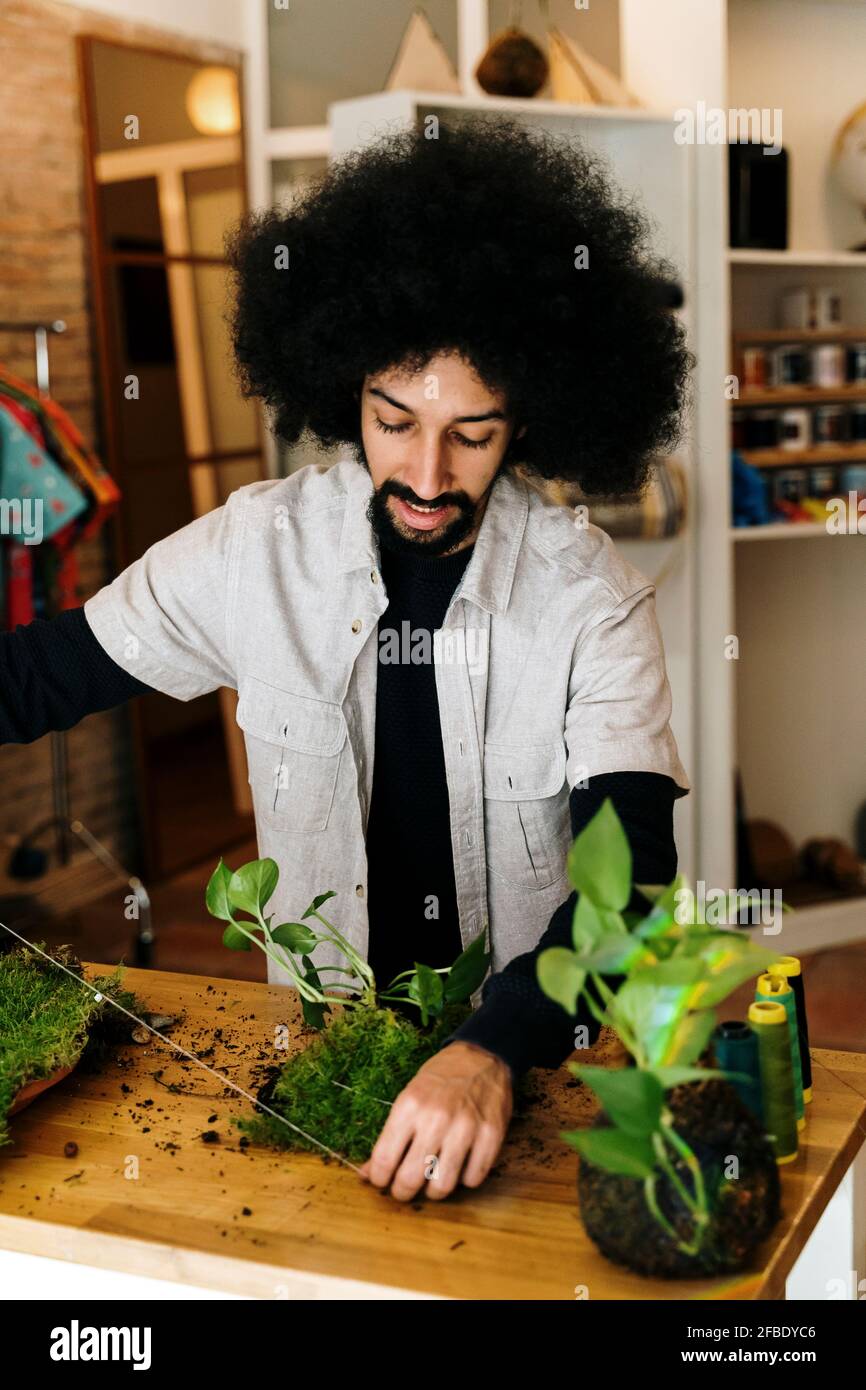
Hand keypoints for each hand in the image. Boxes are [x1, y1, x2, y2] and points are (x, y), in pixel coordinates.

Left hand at [357, 1041, 512, 1201]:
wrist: (482, 1056)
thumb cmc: (440, 1080)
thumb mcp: (408, 1097)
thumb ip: (388, 1137)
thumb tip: (366, 1173)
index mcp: (410, 1105)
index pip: (384, 1159)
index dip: (379, 1178)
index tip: (381, 1181)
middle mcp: (436, 1117)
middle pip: (410, 1178)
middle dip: (402, 1192)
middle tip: (404, 1189)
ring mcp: (466, 1127)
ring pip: (442, 1186)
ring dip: (433, 1192)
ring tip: (432, 1183)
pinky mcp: (491, 1136)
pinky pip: (472, 1179)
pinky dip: (464, 1180)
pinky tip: (460, 1167)